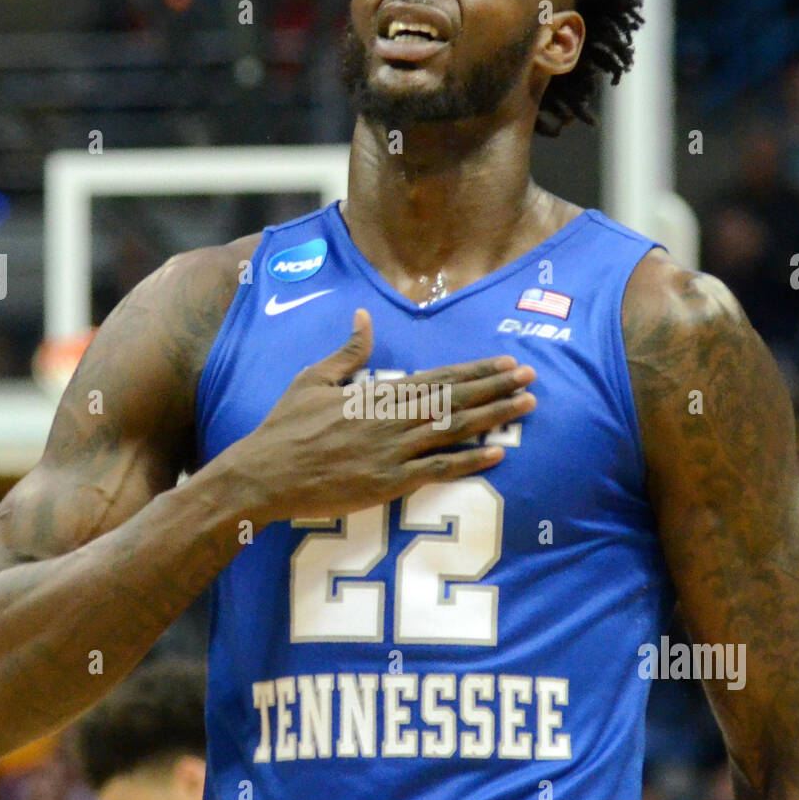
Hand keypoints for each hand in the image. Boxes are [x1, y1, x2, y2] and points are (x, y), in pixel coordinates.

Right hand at [231, 309, 535, 524]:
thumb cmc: (285, 427)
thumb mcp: (313, 379)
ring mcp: (393, 451)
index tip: (506, 362)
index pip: (438, 376)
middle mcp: (392, 418)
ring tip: (526, 407)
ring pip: (455, 429)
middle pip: (456, 398)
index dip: (475, 369)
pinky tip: (497, 453)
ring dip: (494, 417)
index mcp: (377, 392)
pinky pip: (438, 470)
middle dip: (496, 387)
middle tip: (532, 378)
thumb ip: (347, 352)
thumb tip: (364, 316)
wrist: (265, 474)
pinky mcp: (389, 483)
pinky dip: (469, 461)